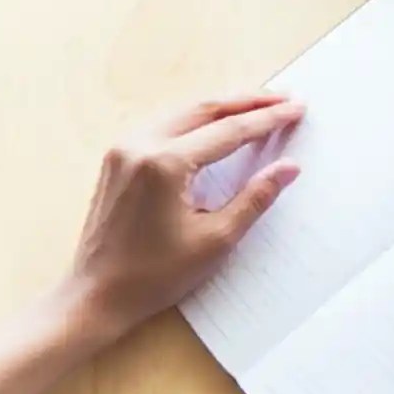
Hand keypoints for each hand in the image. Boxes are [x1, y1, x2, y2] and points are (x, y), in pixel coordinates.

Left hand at [68, 92, 304, 339]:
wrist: (96, 296)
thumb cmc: (156, 275)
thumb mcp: (216, 239)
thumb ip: (255, 197)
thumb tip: (289, 167)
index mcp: (165, 164)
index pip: (229, 131)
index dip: (268, 119)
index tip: (297, 108)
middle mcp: (140, 145)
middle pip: (204, 108)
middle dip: (248, 101)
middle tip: (284, 98)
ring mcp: (124, 149)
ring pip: (183, 111)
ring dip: (222, 106)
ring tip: (257, 104)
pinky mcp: (117, 158)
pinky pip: (164, 124)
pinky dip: (196, 119)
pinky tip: (216, 122)